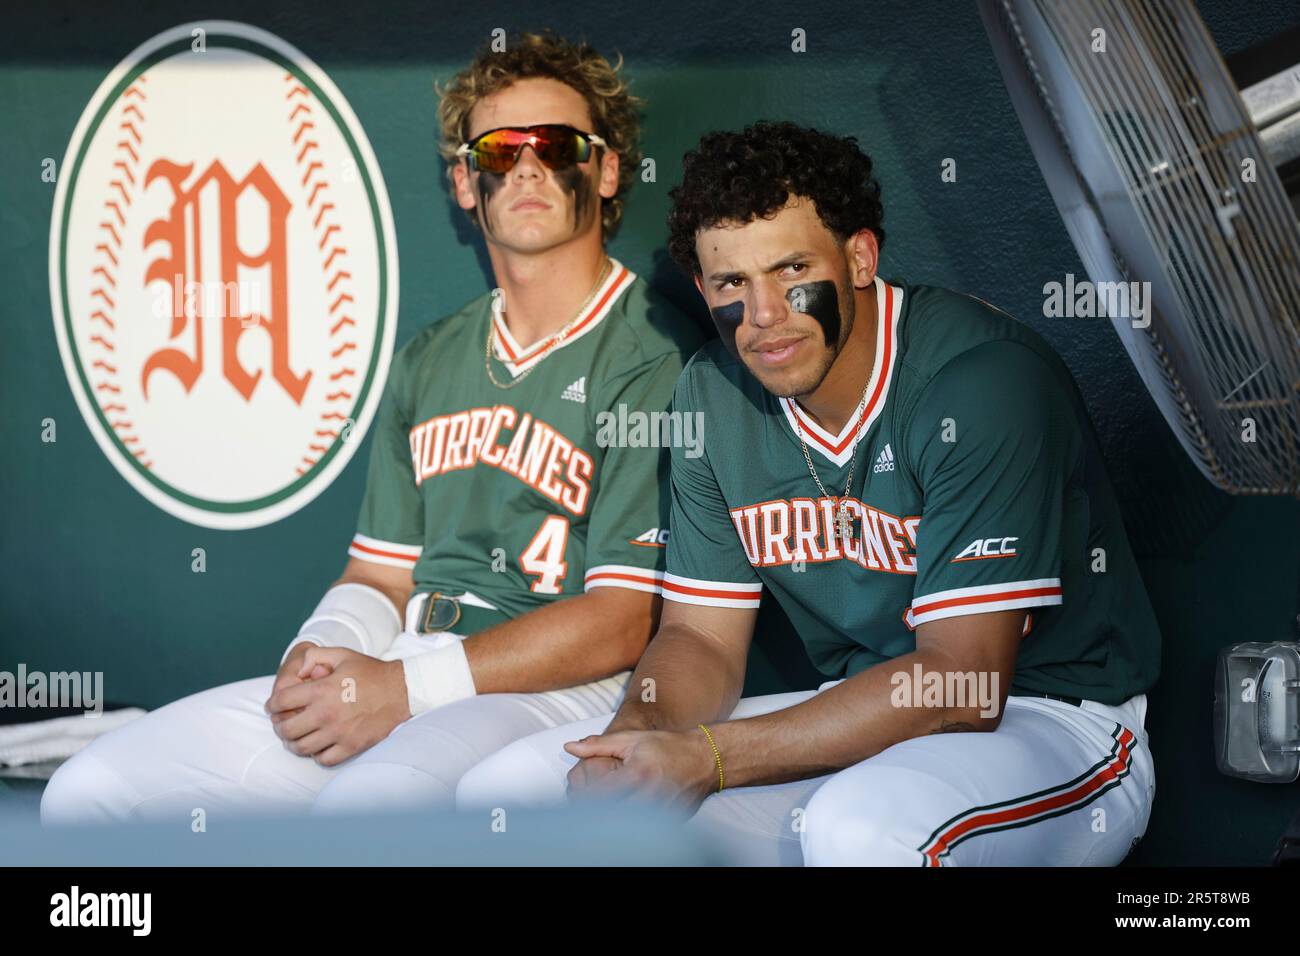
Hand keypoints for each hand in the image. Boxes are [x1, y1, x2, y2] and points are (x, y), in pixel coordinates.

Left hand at [264, 646, 410, 765]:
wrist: (401, 691)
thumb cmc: (370, 673)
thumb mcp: (342, 655)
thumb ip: (315, 657)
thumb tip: (298, 670)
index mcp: (322, 690)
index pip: (282, 702)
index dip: (271, 705)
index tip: (273, 707)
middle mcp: (327, 713)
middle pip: (286, 729)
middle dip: (279, 726)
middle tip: (283, 723)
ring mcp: (339, 733)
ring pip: (301, 748)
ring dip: (294, 743)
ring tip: (297, 736)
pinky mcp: (351, 746)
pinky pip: (323, 759)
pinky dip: (317, 754)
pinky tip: (319, 745)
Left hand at [562, 728, 718, 815]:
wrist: (706, 759)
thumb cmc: (667, 746)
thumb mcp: (632, 739)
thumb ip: (598, 745)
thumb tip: (569, 747)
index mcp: (637, 774)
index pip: (599, 795)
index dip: (581, 800)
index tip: (574, 799)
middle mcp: (651, 795)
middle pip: (610, 817)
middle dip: (593, 816)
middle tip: (583, 813)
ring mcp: (663, 813)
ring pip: (627, 829)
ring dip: (612, 824)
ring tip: (601, 818)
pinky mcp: (672, 823)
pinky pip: (646, 831)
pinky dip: (632, 828)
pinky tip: (624, 821)